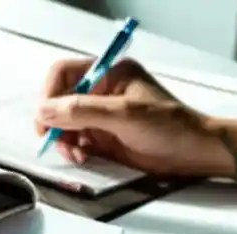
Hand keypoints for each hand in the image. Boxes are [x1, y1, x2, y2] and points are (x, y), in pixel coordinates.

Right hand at [35, 58, 229, 176]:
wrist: (194, 153)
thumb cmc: (167, 126)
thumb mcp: (123, 115)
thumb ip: (81, 111)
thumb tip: (43, 111)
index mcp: (108, 73)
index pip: (64, 74)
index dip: (50, 95)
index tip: (46, 120)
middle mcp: (102, 91)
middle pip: (60, 100)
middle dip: (55, 122)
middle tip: (55, 141)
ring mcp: (102, 115)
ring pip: (64, 123)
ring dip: (63, 140)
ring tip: (76, 155)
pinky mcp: (104, 137)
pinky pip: (76, 140)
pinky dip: (73, 150)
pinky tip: (83, 158)